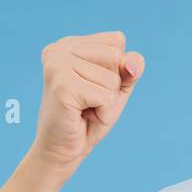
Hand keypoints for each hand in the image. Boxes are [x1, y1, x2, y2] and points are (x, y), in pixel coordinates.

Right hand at [29, 30, 144, 179]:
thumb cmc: (89, 118)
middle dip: (112, 87)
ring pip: (112, 79)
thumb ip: (130, 70)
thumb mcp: (116, 89)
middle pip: (115, 57)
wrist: (65, 149)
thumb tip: (134, 62)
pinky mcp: (62, 86)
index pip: (116, 41)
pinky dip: (103, 113)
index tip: (94, 87)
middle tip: (90, 101)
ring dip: (107, 103)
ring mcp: (58, 65)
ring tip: (85, 109)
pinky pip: (105, 97)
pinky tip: (82, 116)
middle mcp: (60, 48)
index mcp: (70, 43)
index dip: (116, 70)